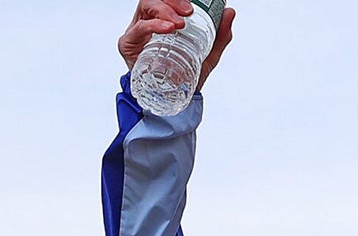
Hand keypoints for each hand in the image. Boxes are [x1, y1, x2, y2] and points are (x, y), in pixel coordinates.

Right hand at [119, 1, 237, 88]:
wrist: (173, 103)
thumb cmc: (185, 77)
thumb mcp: (208, 56)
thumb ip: (220, 36)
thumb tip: (230, 12)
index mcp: (165, 19)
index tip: (195, 6)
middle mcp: (149, 21)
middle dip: (173, 1)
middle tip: (188, 11)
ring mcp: (138, 31)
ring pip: (146, 6)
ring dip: (164, 10)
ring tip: (178, 23)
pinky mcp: (128, 44)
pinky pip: (138, 28)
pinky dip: (153, 25)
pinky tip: (166, 29)